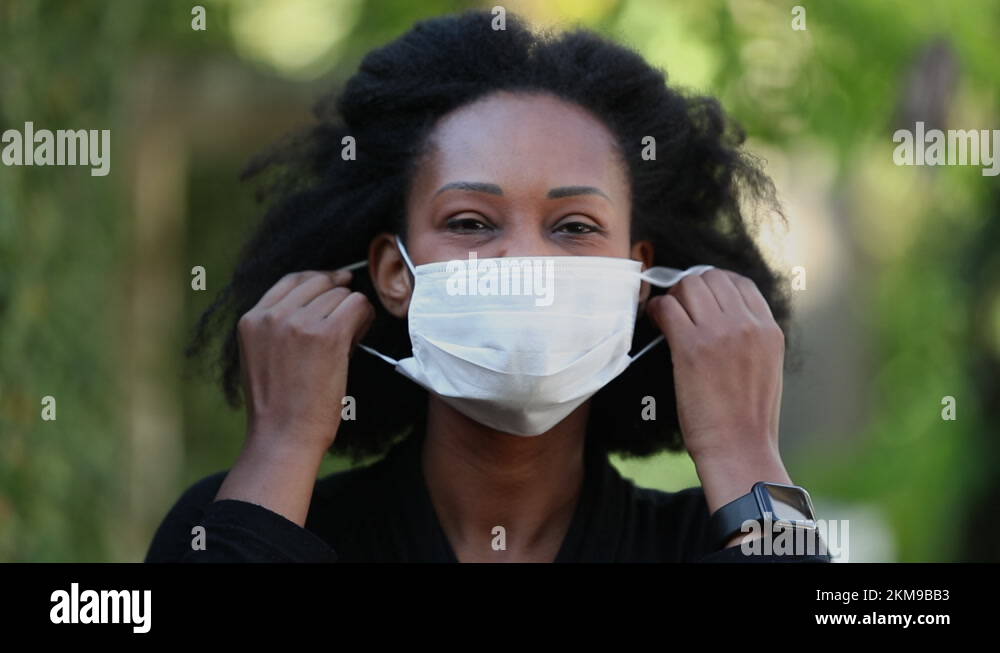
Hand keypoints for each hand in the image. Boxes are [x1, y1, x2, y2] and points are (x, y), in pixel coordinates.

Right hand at [237, 268, 374, 454]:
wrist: (283, 436)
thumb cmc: (279, 407)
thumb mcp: (263, 356)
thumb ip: (280, 326)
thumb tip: (323, 300)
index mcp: (252, 319)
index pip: (292, 280)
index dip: (320, 280)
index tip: (338, 284)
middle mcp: (273, 316)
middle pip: (320, 282)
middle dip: (338, 298)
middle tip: (348, 321)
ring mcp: (299, 323)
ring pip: (341, 294)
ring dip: (352, 313)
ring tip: (348, 341)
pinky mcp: (327, 334)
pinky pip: (358, 305)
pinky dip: (364, 318)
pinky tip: (357, 339)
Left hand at [646, 268, 790, 519]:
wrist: (739, 447)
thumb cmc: (747, 417)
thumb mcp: (766, 366)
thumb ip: (751, 337)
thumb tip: (723, 317)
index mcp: (769, 329)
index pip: (740, 283)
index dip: (715, 284)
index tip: (700, 296)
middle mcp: (748, 325)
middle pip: (711, 278)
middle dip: (690, 287)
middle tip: (678, 306)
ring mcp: (720, 333)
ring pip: (688, 286)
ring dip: (673, 296)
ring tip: (666, 314)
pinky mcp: (691, 347)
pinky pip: (667, 307)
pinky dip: (656, 309)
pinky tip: (654, 320)